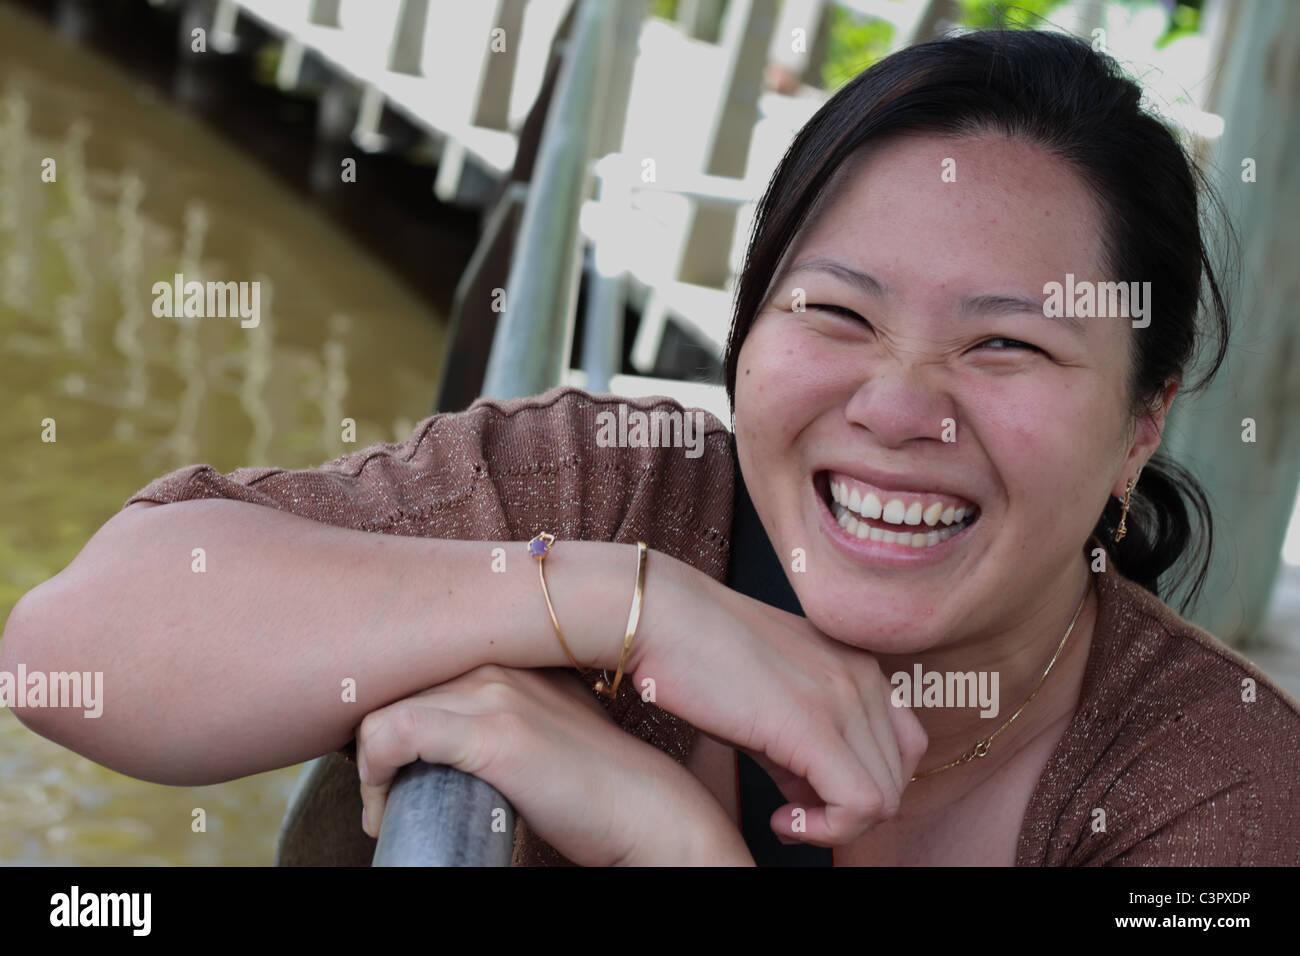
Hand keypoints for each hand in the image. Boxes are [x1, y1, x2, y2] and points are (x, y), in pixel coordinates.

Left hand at [355, 664, 753, 865]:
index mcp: (508, 651)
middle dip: (371, 739)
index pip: (416, 661)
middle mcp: (497, 658)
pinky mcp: (492, 732)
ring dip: (369, 767)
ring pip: (382, 709)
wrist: (647, 811)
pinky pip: (392, 735)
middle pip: (392, 684)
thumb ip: (500, 709)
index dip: (388, 711)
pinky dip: (373, 778)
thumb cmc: (594, 781)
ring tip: (388, 808)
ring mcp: (495, 691)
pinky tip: (386, 813)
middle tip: (381, 789)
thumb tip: (444, 731)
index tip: (386, 761)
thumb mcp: (542, 723)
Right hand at [631, 552, 929, 848]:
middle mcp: (864, 678)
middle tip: (794, 818)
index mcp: (857, 666)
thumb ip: (804, 747)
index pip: (900, 750)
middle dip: (848, 813)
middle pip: (896, 778)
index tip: (810, 801)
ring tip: (787, 820)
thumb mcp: (771, 700)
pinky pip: (859, 806)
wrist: (662, 616)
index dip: (862, 788)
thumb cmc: (699, 653)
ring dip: (836, 826)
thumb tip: (812, 801)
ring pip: (886, 798)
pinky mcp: (814, 724)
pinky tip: (782, 822)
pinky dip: (827, 831)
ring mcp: (844, 698)